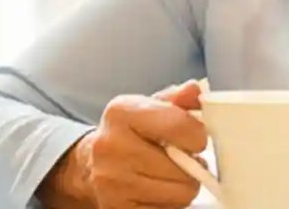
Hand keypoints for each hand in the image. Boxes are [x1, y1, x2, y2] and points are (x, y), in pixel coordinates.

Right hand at [39, 80, 207, 208]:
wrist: (91, 164)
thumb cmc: (128, 133)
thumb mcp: (148, 108)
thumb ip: (176, 99)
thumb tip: (195, 91)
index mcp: (120, 113)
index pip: (178, 125)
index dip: (197, 135)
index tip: (196, 138)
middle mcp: (111, 146)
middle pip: (182, 168)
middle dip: (192, 166)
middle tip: (183, 160)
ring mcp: (112, 182)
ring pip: (179, 194)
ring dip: (182, 187)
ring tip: (170, 175)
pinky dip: (169, 203)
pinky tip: (157, 190)